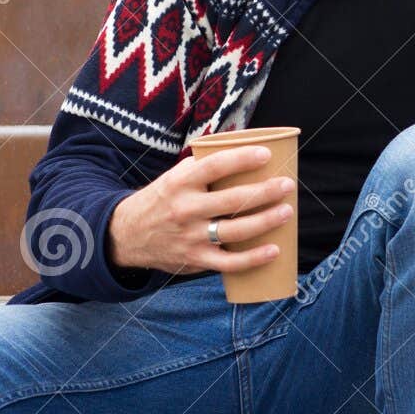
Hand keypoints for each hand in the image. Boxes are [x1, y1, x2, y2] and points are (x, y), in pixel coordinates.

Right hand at [108, 144, 294, 275]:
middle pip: (232, 199)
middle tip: (287, 185)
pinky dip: (254, 258)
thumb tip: (239, 151)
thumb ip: (200, 167)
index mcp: (180, 183)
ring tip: (287, 212)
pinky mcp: (195, 259)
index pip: (215, 166)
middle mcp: (186, 209)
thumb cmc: (160, 201)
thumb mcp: (172, 178)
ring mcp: (191, 236)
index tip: (265, 154)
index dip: (242, 159)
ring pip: (235, 230)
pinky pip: (230, 262)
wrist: (127, 236)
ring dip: (266, 221)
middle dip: (265, 191)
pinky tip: (274, 250)